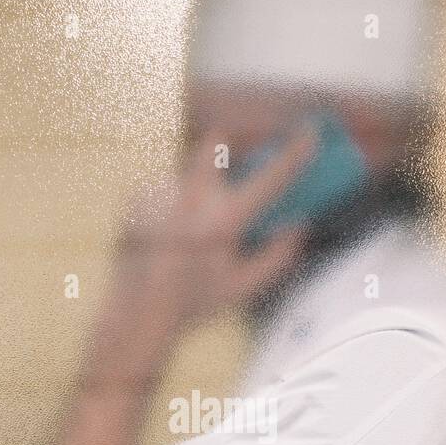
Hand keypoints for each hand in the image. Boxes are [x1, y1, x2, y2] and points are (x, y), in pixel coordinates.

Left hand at [110, 124, 315, 335]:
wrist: (134, 311)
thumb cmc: (193, 303)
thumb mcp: (243, 287)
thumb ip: (278, 255)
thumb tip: (299, 225)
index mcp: (223, 219)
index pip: (270, 177)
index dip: (295, 153)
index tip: (310, 133)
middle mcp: (192, 197)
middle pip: (216, 142)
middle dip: (231, 143)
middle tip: (240, 159)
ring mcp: (161, 193)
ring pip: (188, 170)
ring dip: (197, 187)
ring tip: (191, 227)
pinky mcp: (138, 198)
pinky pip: (163, 188)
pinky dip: (172, 204)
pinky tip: (168, 234)